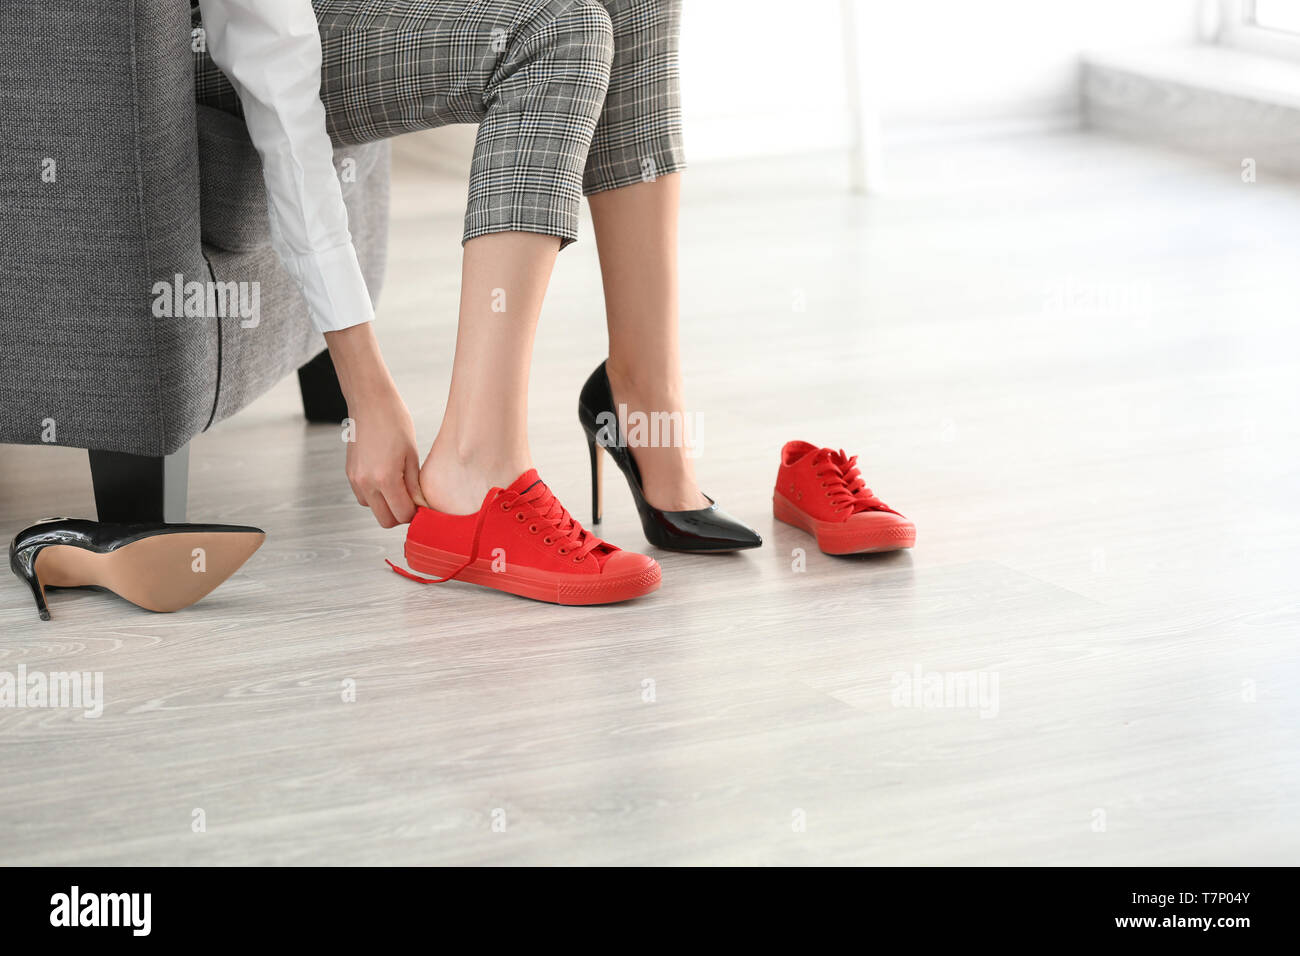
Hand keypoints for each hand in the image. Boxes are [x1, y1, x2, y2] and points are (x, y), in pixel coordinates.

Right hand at [324, 323, 425, 528]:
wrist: (370, 402)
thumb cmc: (395, 423)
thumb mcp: (412, 455)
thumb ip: (414, 485)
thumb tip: (420, 505)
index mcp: (385, 479)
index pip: (402, 514)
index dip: (414, 513)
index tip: (421, 503)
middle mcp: (366, 483)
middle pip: (385, 520)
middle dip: (400, 515)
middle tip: (411, 500)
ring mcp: (355, 480)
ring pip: (373, 509)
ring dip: (386, 505)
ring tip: (398, 486)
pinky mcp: (350, 474)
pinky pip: (363, 497)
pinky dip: (375, 495)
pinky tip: (386, 478)